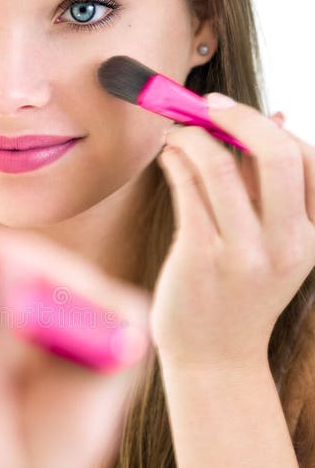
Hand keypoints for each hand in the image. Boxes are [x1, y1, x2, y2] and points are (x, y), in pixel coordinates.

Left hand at [151, 97, 314, 367]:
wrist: (215, 360)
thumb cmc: (239, 296)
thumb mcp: (274, 246)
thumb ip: (270, 189)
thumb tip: (273, 116)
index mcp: (313, 236)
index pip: (307, 159)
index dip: (268, 125)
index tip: (233, 114)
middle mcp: (286, 244)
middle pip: (276, 154)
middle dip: (238, 118)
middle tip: (206, 107)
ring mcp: (244, 254)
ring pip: (222, 166)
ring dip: (193, 136)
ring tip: (175, 133)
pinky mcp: (201, 259)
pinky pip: (188, 189)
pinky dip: (175, 161)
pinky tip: (167, 157)